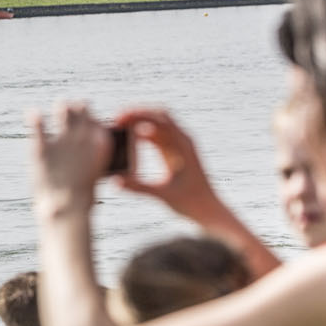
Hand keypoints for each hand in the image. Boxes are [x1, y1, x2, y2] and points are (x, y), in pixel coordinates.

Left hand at [29, 102, 107, 214]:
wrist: (68, 206)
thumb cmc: (82, 197)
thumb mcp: (94, 175)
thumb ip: (93, 158)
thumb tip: (87, 152)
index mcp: (100, 143)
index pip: (98, 122)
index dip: (93, 119)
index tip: (90, 118)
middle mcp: (83, 136)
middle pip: (82, 113)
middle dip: (79, 108)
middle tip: (76, 106)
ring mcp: (63, 139)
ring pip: (63, 113)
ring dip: (63, 108)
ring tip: (62, 104)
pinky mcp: (42, 146)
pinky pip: (38, 126)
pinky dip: (36, 118)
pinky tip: (33, 113)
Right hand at [112, 108, 224, 222]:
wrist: (209, 211)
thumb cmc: (191, 203)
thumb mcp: (163, 194)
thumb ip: (138, 187)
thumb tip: (115, 181)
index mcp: (182, 145)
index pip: (159, 119)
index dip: (138, 115)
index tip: (119, 119)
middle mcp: (182, 142)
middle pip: (158, 116)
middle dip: (137, 114)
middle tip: (116, 119)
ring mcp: (179, 147)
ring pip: (158, 125)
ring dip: (140, 122)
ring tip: (120, 127)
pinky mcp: (175, 155)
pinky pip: (158, 137)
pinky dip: (144, 134)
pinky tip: (130, 140)